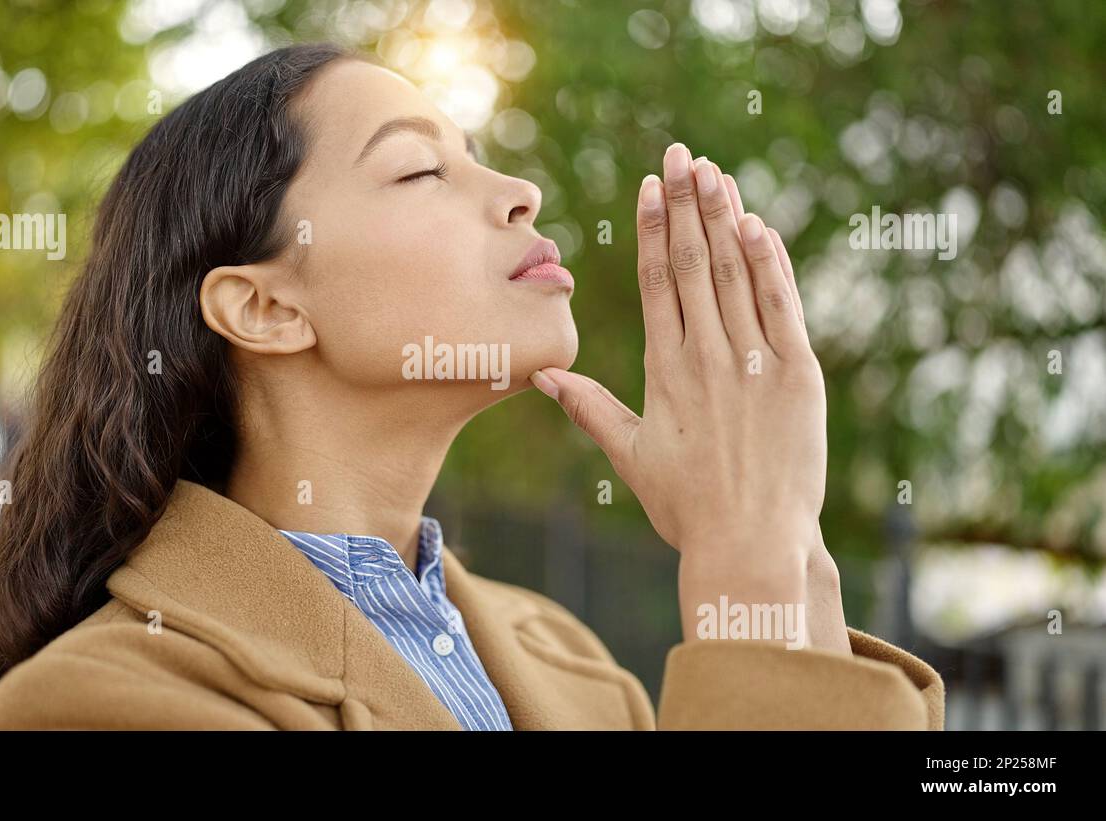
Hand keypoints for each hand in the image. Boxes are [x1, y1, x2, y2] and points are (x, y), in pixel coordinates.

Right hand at [530, 144, 827, 643]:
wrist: (752, 544)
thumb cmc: (686, 506)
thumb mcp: (631, 456)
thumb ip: (589, 407)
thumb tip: (542, 374)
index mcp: (665, 372)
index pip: (658, 283)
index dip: (654, 229)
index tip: (651, 186)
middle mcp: (708, 358)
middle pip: (695, 264)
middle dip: (687, 204)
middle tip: (681, 154)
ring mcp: (755, 363)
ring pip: (737, 275)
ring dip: (726, 219)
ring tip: (715, 172)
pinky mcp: (797, 376)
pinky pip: (782, 306)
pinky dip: (772, 264)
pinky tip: (760, 225)